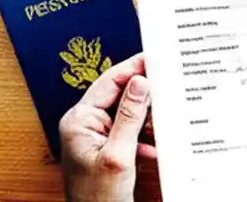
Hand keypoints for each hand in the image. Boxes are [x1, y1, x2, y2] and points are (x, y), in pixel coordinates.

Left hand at [59, 53, 156, 201]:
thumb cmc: (98, 198)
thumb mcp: (118, 155)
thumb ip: (129, 116)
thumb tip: (139, 82)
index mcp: (79, 120)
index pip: (109, 82)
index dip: (132, 68)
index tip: (153, 58)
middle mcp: (84, 124)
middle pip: (118, 95)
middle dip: (143, 94)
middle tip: (167, 84)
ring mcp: (94, 136)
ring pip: (126, 114)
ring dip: (145, 118)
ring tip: (163, 118)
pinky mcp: (105, 149)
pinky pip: (127, 132)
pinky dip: (143, 136)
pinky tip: (154, 145)